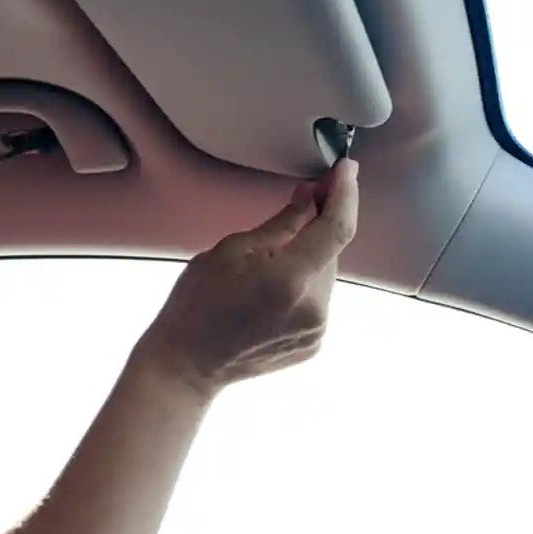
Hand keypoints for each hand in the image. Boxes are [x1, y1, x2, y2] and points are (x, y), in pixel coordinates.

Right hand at [137, 160, 359, 397]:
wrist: (187, 363)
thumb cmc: (198, 303)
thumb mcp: (232, 249)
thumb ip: (282, 223)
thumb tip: (311, 198)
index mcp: (290, 279)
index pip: (337, 229)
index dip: (345, 194)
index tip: (346, 170)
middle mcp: (313, 307)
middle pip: (330, 251)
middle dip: (317, 226)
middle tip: (300, 204)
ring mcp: (316, 330)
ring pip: (325, 275)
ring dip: (309, 257)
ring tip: (268, 263)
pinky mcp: (314, 343)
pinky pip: (318, 299)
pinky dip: (303, 284)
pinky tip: (271, 290)